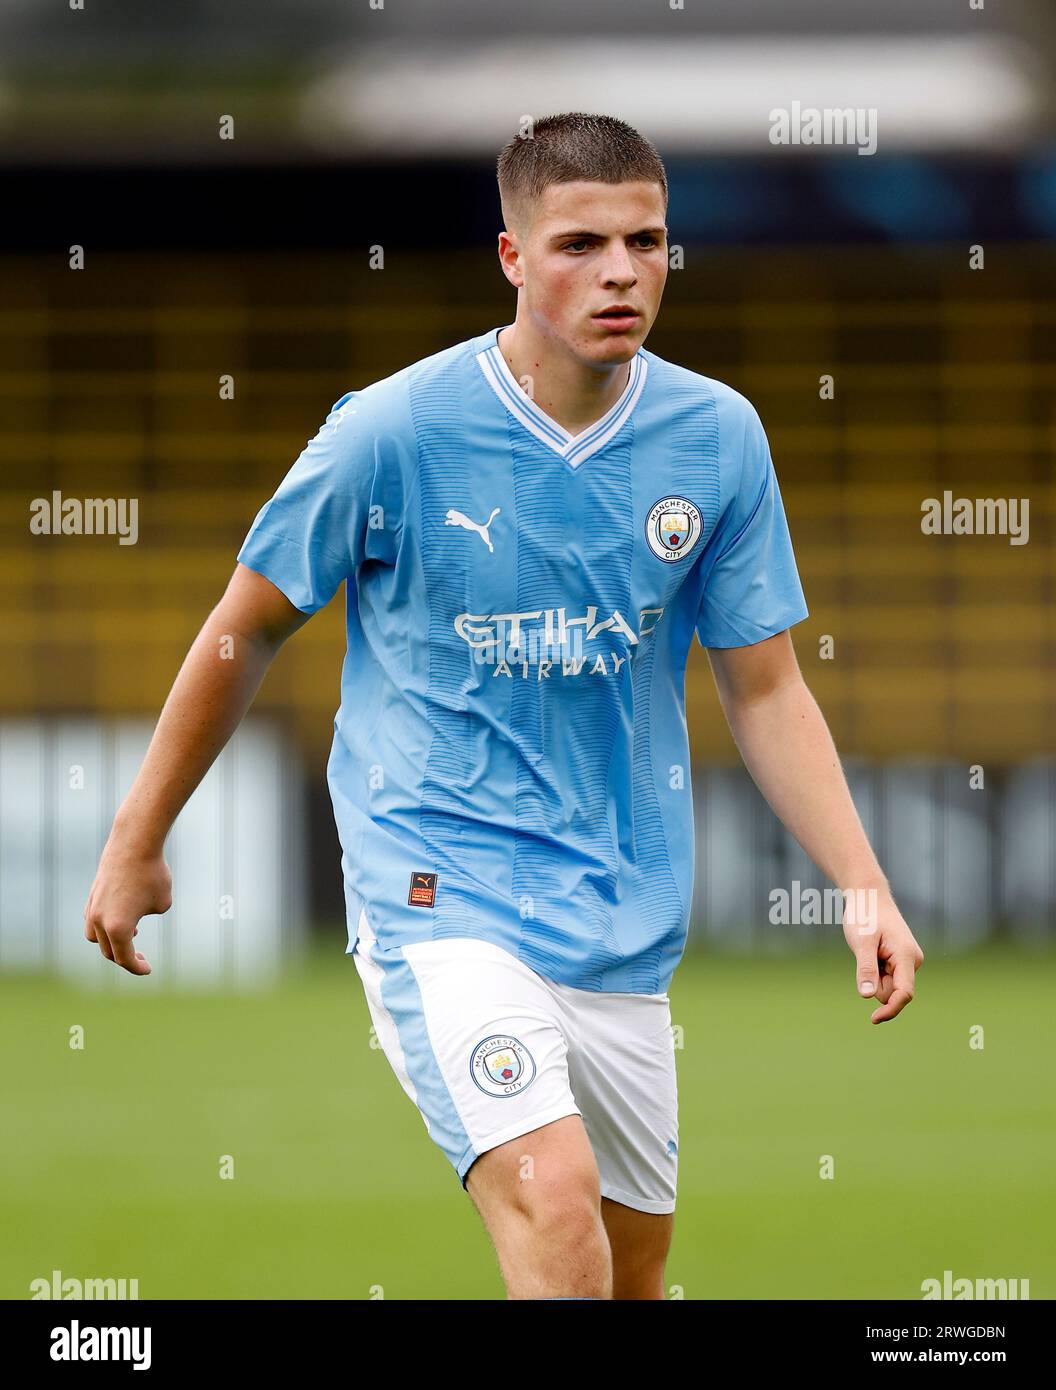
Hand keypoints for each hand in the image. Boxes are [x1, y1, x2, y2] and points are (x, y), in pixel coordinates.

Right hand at [83, 831, 171, 975]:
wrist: (134, 843)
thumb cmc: (153, 873)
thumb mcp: (162, 903)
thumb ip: (149, 916)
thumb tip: (136, 917)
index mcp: (118, 929)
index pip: (125, 959)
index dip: (137, 968)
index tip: (148, 969)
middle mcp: (99, 921)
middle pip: (109, 951)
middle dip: (125, 958)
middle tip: (141, 959)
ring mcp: (92, 907)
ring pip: (94, 936)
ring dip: (110, 941)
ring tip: (130, 935)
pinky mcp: (92, 894)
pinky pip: (92, 918)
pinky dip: (104, 924)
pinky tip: (120, 915)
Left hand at [843, 893, 923, 1023]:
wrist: (869, 896)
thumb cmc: (865, 915)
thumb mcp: (861, 942)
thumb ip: (866, 969)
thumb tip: (868, 996)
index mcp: (907, 956)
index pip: (904, 993)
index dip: (890, 1009)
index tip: (874, 1019)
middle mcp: (912, 961)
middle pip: (892, 991)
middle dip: (875, 983)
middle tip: (865, 955)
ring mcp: (907, 961)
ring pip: (888, 985)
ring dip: (874, 975)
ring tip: (869, 950)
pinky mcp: (900, 960)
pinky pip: (886, 977)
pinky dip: (875, 970)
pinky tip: (872, 951)